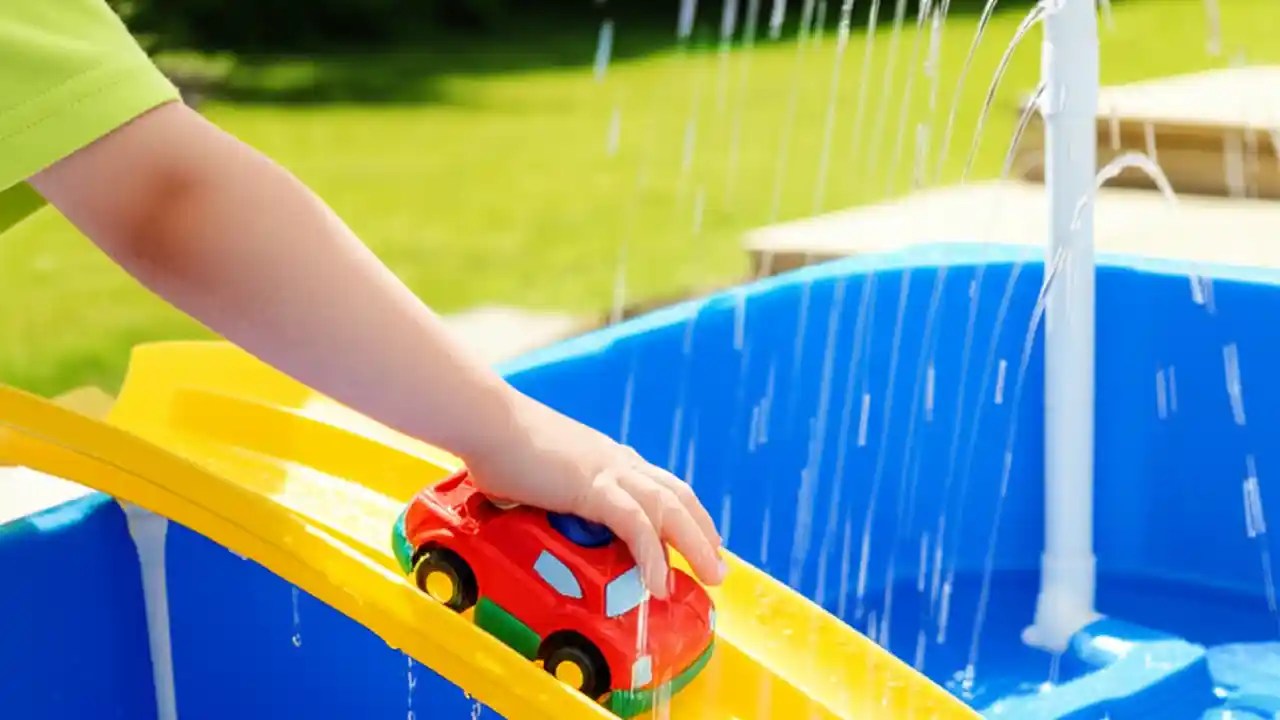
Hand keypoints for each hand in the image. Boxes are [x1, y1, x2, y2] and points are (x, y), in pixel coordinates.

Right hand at [461, 391, 724, 597]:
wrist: (486, 421)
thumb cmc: (501, 446)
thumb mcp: (540, 477)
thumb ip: (551, 496)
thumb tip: (540, 516)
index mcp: (607, 458)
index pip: (661, 485)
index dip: (686, 513)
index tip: (700, 539)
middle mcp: (617, 461)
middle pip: (677, 497)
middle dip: (703, 533)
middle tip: (718, 567)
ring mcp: (608, 471)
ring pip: (668, 509)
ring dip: (694, 544)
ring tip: (710, 575)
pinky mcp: (593, 485)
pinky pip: (634, 523)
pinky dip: (651, 554)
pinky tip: (657, 580)